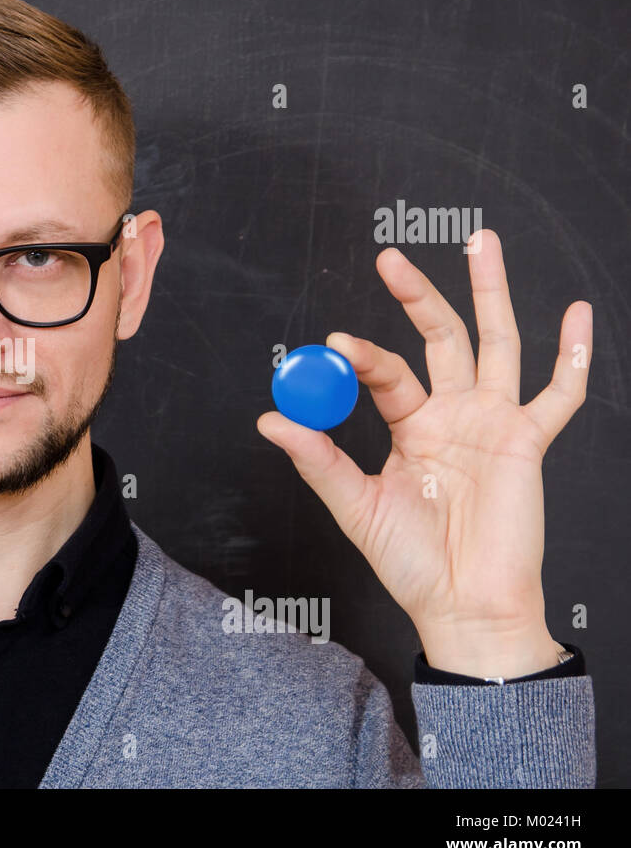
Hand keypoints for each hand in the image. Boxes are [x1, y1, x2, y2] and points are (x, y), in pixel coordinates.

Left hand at [256, 229, 590, 678]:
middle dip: (418, 294)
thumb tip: (270, 421)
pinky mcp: (528, 443)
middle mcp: (452, 415)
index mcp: (410, 426)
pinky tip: (576, 313)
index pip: (386, 371)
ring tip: (482, 241)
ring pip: (497, 343)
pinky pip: (559, 396)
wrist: (462, 605)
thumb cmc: (411, 562)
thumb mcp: (355, 506)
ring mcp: (492, 423)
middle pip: (439, 338)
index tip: (333, 344)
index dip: (362, 354)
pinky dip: (573, 356)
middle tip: (390, 258)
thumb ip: (318, 460)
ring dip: (491, 292)